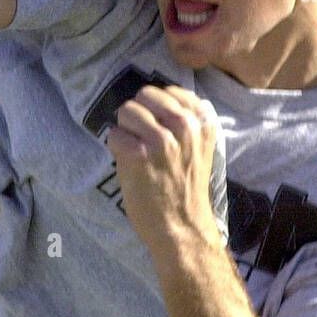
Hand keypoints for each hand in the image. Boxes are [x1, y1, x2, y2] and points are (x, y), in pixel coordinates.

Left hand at [104, 84, 221, 253]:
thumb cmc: (185, 186)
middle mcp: (185, 126)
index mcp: (202, 121)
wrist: (182, 225)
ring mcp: (162, 140)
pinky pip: (114, 134)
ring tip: (136, 152)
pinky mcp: (139, 155)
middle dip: (137, 115)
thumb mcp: (198, 146)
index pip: (168, 91)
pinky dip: (116, 148)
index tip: (159, 128)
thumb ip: (184, 120)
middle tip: (142, 140)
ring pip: (127, 111)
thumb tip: (155, 97)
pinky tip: (128, 163)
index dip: (156, 108)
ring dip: (125, 131)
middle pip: (144, 95)